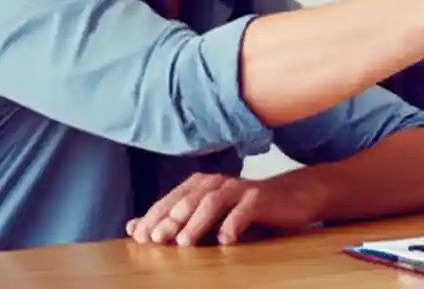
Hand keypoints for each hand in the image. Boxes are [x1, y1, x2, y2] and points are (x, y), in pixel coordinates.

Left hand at [125, 173, 319, 246]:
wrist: (289, 198)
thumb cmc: (243, 210)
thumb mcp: (205, 217)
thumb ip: (172, 221)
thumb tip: (133, 227)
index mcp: (200, 185)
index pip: (171, 200)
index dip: (154, 217)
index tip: (140, 237)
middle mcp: (218, 182)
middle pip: (189, 199)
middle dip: (170, 219)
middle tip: (157, 240)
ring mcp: (240, 188)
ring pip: (213, 201)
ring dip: (197, 222)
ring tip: (185, 242)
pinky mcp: (261, 197)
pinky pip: (245, 209)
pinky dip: (233, 224)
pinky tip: (226, 240)